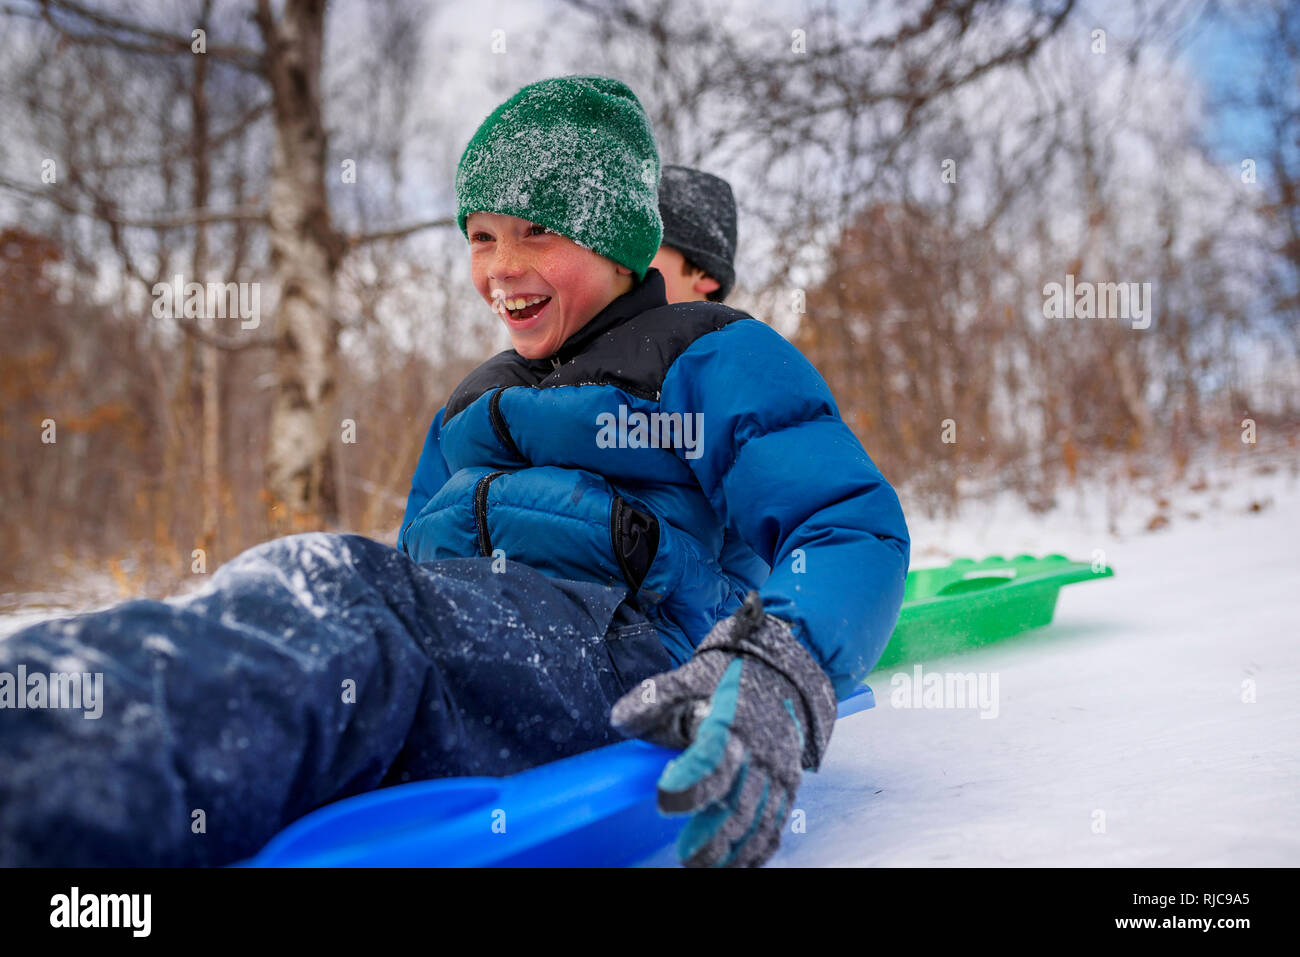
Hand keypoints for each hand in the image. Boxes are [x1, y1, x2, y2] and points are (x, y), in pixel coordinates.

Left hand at [610, 591, 836, 866]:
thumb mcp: (689, 677)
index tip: (665, 799)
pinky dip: (759, 847)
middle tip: (687, 855)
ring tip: (706, 868)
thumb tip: (619, 721)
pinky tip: (739, 865)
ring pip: (760, 820)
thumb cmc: (727, 678)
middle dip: (714, 834)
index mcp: (732, 723)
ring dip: (735, 850)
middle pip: (739, 802)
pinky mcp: (787, 785)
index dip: (691, 782)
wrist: (782, 671)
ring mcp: (778, 771)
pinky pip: (776, 823)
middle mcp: (760, 752)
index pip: (713, 758)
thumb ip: (654, 700)